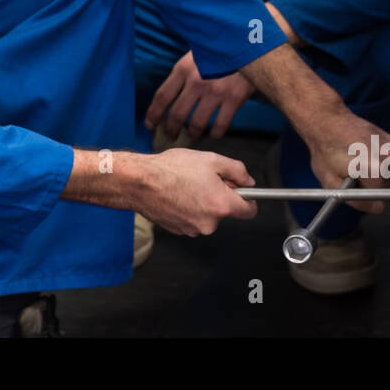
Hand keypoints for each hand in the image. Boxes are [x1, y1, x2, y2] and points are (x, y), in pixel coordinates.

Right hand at [133, 148, 257, 235]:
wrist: (140, 182)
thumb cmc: (171, 169)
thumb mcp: (211, 159)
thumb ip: (237, 170)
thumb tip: (248, 181)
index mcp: (221, 205)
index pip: (249, 211)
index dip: (249, 199)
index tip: (243, 192)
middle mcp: (209, 223)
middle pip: (225, 211)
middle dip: (219, 196)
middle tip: (204, 178)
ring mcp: (192, 229)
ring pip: (207, 215)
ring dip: (202, 202)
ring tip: (186, 185)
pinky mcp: (178, 230)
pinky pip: (191, 219)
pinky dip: (188, 208)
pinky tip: (177, 194)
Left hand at [145, 51, 256, 139]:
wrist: (250, 42)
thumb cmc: (220, 48)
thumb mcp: (196, 53)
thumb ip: (183, 72)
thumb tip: (170, 96)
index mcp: (184, 68)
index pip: (162, 97)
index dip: (153, 114)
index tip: (150, 124)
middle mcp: (196, 82)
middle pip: (176, 115)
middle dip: (171, 129)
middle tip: (170, 135)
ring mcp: (216, 92)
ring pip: (197, 124)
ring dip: (192, 133)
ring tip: (193, 135)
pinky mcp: (234, 99)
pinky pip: (220, 125)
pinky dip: (215, 133)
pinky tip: (214, 133)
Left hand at [305, 109, 389, 215]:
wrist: (327, 121)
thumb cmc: (326, 149)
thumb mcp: (331, 182)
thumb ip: (357, 199)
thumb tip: (377, 208)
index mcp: (373, 167)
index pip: (381, 195)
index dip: (366, 194)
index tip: (355, 186)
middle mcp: (387, 156)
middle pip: (386, 185)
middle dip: (370, 184)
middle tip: (352, 173)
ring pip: (388, 173)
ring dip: (374, 172)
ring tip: (357, 161)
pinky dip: (378, 161)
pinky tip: (364, 153)